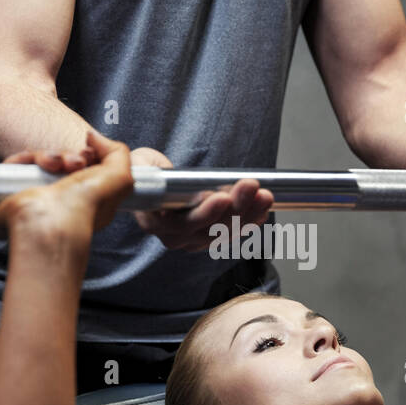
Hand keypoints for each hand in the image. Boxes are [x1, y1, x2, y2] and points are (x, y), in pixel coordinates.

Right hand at [0, 128, 133, 242]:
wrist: (54, 220)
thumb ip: (118, 152)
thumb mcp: (121, 178)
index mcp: (88, 197)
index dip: (87, 155)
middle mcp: (63, 197)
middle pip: (63, 161)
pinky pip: (18, 164)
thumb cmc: (87, 206)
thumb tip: (93, 137)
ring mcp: (39, 194)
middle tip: (75, 163)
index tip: (88, 156)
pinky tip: (37, 164)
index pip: (85, 168)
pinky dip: (26, 159)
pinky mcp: (15, 190)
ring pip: (41, 160)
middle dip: (69, 156)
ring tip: (55, 165)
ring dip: (51, 156)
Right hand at [128, 146, 273, 251]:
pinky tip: (262, 209)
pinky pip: (231, 233)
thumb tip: (163, 170)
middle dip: (236, 207)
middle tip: (252, 187)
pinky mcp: (207, 238)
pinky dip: (249, 220)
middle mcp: (173, 237)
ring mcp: (192, 240)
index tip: (223, 198)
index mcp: (154, 222)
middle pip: (210, 228)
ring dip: (248, 213)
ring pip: (225, 232)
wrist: (148, 181)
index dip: (206, 212)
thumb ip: (151, 169)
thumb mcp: (141, 164)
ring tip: (264, 195)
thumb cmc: (145, 171)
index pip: (184, 223)